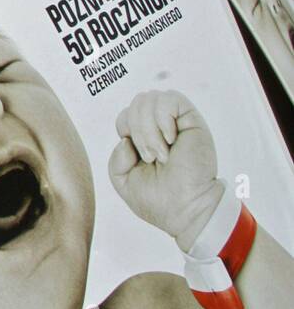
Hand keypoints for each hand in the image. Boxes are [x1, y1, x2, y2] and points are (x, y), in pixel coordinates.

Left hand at [109, 90, 223, 249]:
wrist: (187, 209)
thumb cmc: (158, 199)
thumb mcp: (123, 180)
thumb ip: (115, 159)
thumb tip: (125, 140)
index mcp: (144, 138)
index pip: (125, 115)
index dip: (126, 130)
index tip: (140, 158)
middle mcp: (160, 127)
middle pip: (136, 103)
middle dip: (137, 130)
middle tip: (151, 157)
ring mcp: (176, 123)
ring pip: (150, 98)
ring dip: (150, 128)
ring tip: (163, 153)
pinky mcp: (192, 121)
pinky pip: (170, 98)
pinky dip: (163, 118)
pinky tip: (171, 139)